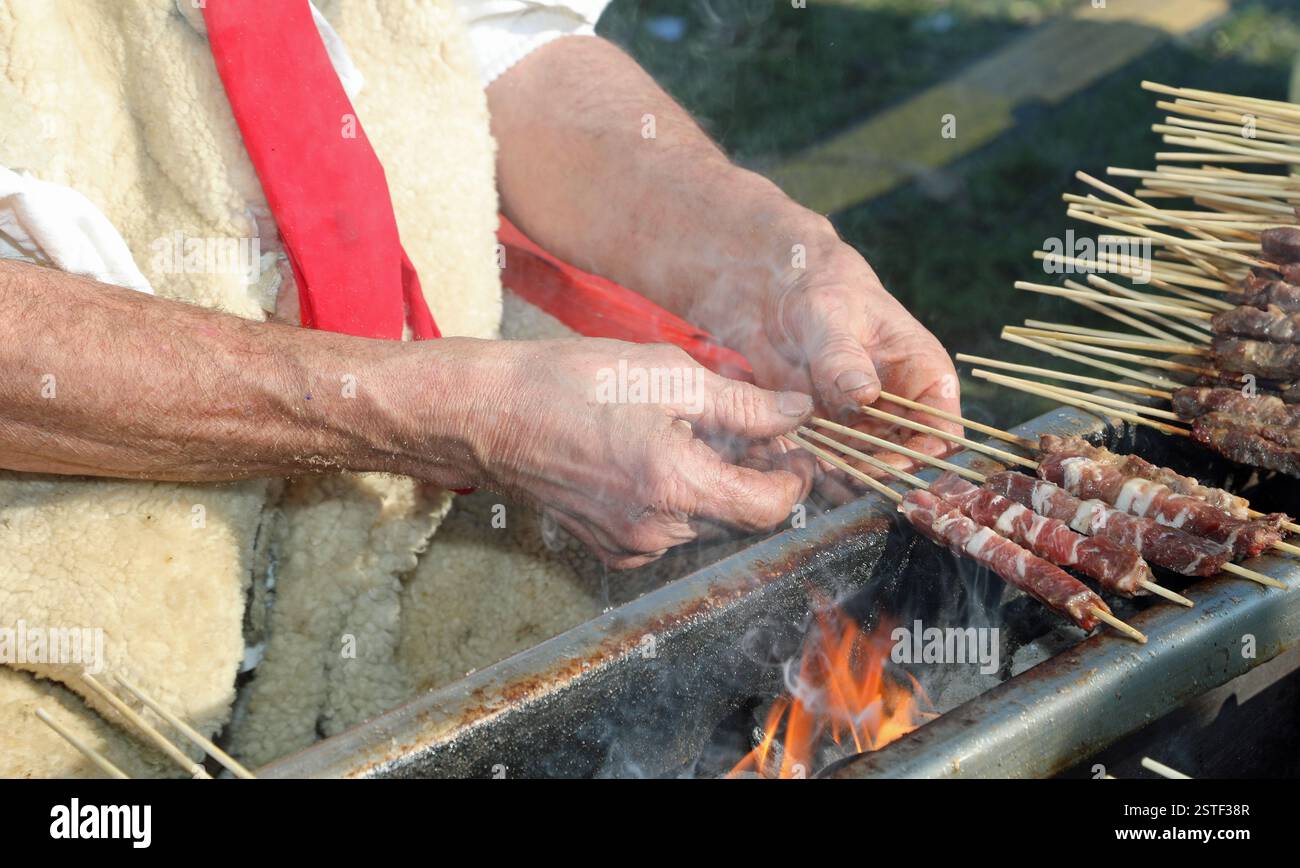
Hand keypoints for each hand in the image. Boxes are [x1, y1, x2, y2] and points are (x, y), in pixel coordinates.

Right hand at [451, 338, 815, 567]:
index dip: (795, 479)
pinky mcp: (608, 548)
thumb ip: (743, 405)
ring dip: (718, 485)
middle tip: (753, 427)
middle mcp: (655, 531)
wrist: (490, 414)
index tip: (798, 449)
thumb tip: (797, 414)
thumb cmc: (572, 383)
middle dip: (756, 474)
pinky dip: (680, 500)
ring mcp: (629, 546)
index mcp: (675, 485)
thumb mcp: (669, 376)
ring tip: (700, 433)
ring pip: (705, 524)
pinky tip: (660, 456)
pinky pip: (667, 532)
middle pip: (739, 517)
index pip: (769, 508)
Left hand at [734, 234, 961, 500]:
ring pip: (868, 462)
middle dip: (876, 469)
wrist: (782, 289)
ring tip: (814, 467)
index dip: (921, 454)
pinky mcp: (834, 426)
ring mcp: (868, 418)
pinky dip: (817, 461)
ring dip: (843, 470)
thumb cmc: (823, 290)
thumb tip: (865, 394)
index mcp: (924, 372)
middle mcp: (902, 402)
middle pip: (905, 456)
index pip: (943, 430)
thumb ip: (843, 356)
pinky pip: (833, 456)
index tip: (883, 462)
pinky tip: (796, 459)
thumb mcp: (830, 316)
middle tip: (840, 472)